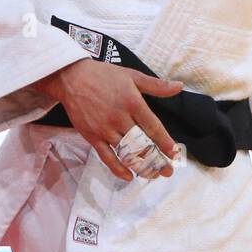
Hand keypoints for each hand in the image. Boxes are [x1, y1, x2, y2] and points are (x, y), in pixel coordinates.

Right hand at [37, 58, 181, 181]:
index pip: (153, 127)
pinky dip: (117, 168)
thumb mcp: (132, 75)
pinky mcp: (92, 136)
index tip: (175, 155)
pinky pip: (106, 156)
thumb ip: (156, 85)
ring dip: (140, 166)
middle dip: (156, 159)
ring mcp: (104, 129)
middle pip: (142, 144)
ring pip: (126, 153)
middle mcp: (119, 118)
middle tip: (168, 171)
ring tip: (152, 175)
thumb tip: (179, 87)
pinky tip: (128, 176)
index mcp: (132, 102)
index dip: (165, 143)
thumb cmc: (104, 75)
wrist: (72, 78)